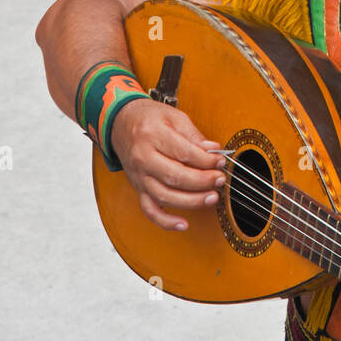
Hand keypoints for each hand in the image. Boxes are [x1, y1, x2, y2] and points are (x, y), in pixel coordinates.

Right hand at [109, 99, 226, 231]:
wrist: (120, 123)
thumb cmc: (149, 118)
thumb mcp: (174, 117)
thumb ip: (194, 135)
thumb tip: (213, 151)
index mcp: (152, 136)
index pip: (184, 153)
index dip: (206, 160)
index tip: (220, 161)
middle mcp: (142, 158)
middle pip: (175, 176)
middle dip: (202, 181)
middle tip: (220, 179)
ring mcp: (139, 176)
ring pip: (165, 196)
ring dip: (191, 201)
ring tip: (212, 198)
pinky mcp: (138, 188)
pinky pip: (149, 210)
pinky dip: (166, 221)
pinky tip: (183, 224)